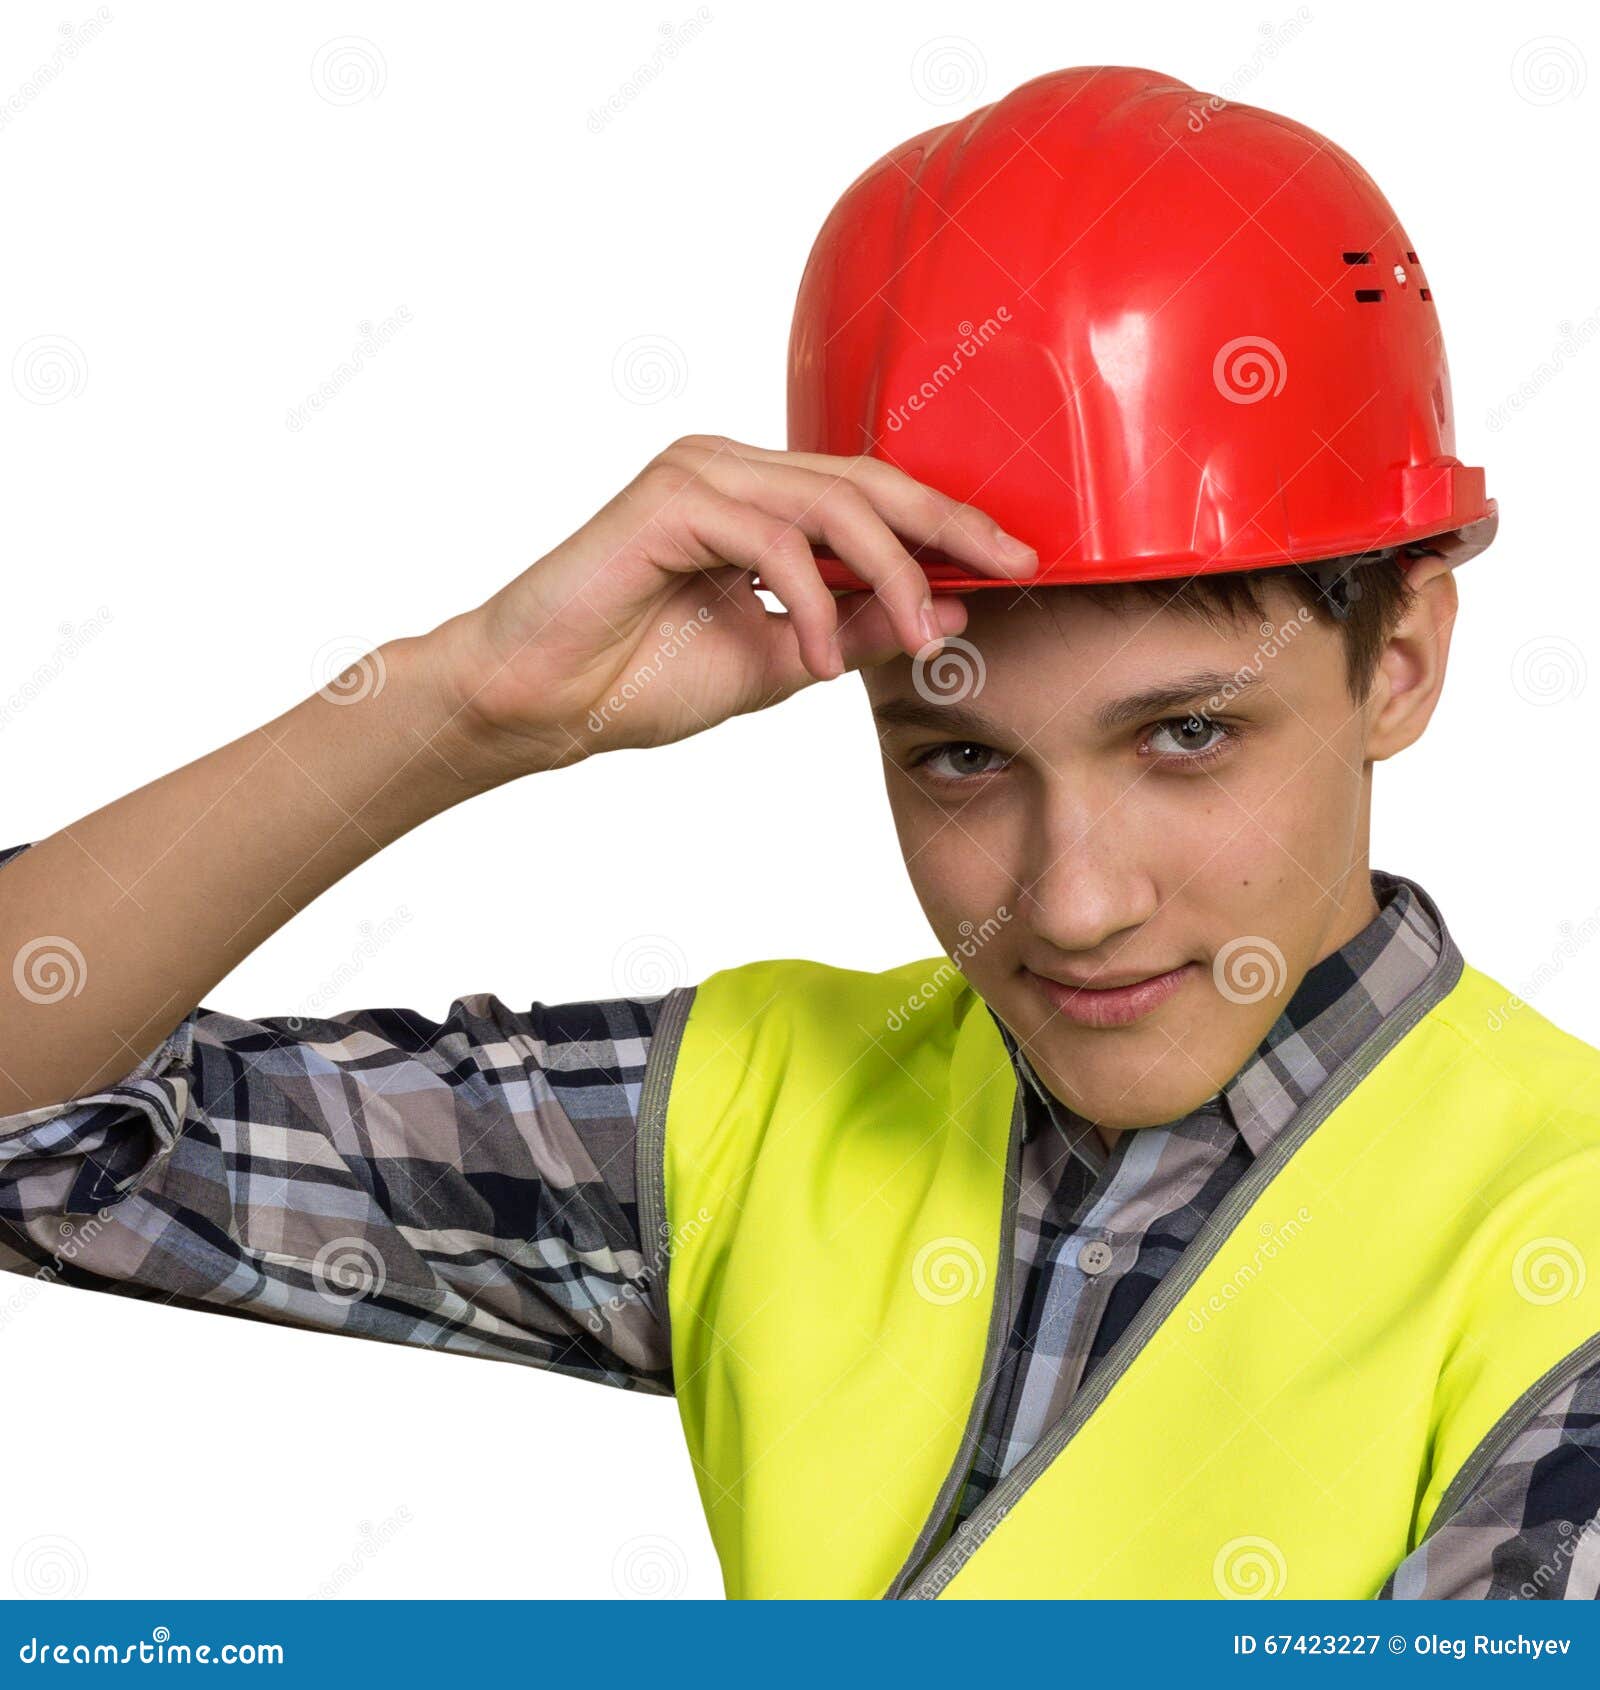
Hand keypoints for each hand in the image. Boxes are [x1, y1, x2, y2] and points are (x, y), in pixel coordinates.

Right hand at [427, 434, 1036, 770]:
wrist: (540, 702)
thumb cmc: (639, 677)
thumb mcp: (780, 659)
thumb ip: (858, 627)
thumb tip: (948, 612)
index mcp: (757, 498)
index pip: (874, 494)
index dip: (950, 524)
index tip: (1017, 561)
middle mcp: (732, 470)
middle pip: (870, 480)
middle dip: (951, 523)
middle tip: (1013, 563)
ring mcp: (700, 474)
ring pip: (834, 503)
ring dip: (892, 575)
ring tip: (921, 640)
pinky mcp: (672, 498)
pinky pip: (777, 539)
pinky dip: (815, 601)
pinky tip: (819, 659)